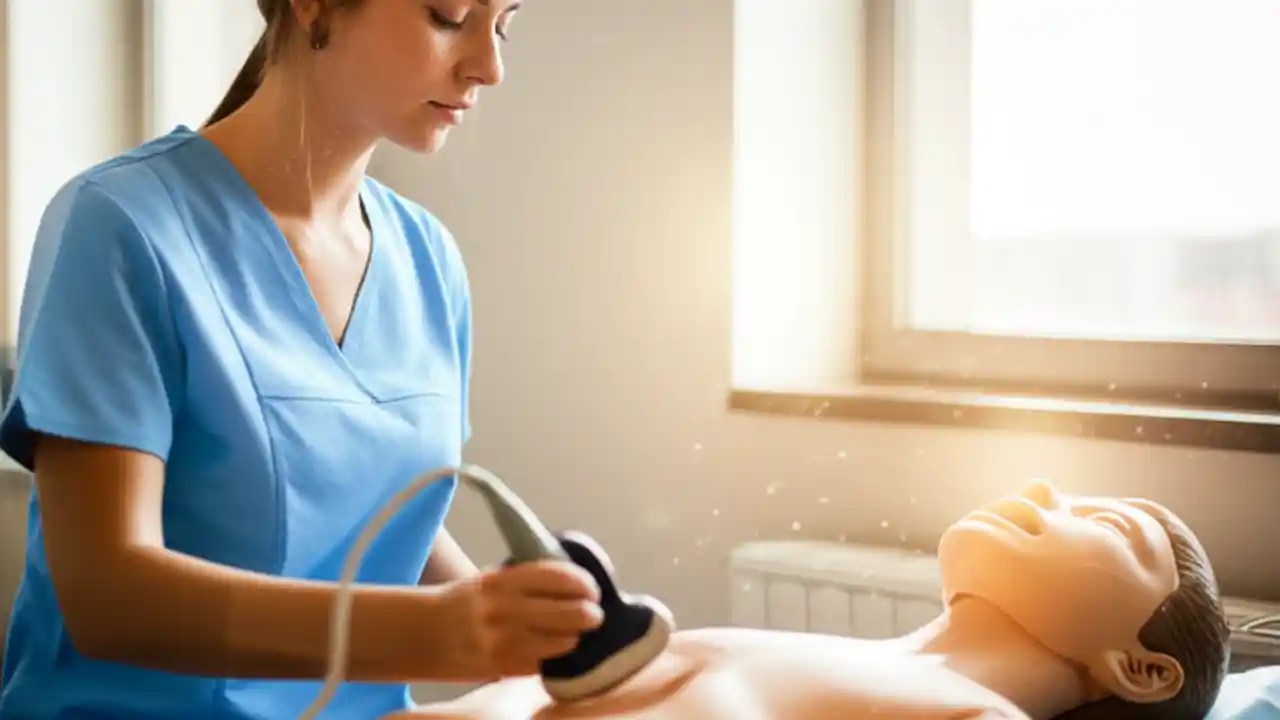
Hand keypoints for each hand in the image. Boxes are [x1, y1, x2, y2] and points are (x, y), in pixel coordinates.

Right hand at [440, 559, 603, 678]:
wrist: (424, 634)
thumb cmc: (466, 603)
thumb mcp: (492, 579)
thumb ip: (528, 579)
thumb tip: (575, 582)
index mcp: (501, 580)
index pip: (558, 576)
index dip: (583, 583)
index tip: (591, 588)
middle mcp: (502, 609)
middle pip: (569, 611)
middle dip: (589, 613)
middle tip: (594, 613)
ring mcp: (502, 642)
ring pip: (562, 641)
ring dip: (574, 636)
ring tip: (575, 632)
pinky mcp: (502, 668)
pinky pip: (544, 662)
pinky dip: (555, 656)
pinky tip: (555, 648)